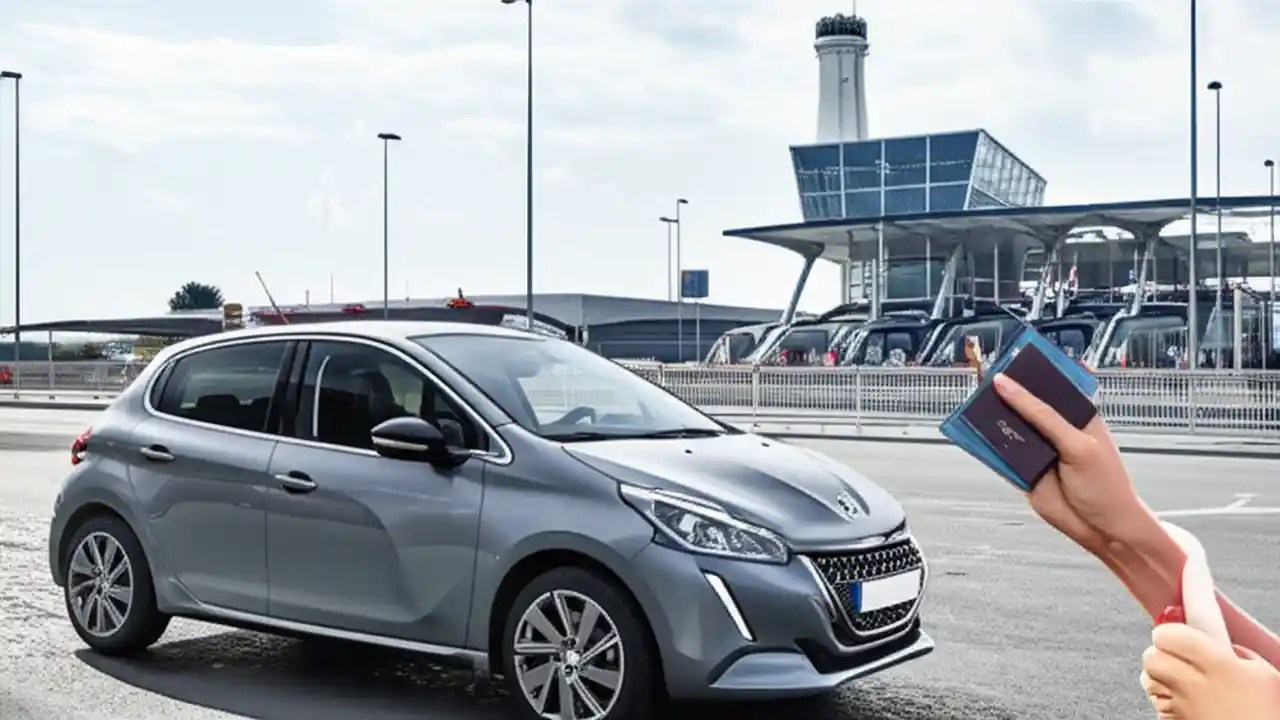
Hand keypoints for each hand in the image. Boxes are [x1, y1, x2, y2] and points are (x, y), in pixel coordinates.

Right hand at [992, 373, 1152, 544]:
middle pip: (1023, 402)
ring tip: (978, 404)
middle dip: (1006, 392)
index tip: (1014, 355)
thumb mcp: (1076, 444)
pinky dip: (987, 446)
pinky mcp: (1020, 469)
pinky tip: (977, 434)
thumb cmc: (1106, 486)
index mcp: (1076, 414)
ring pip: (1006, 426)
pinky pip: (998, 453)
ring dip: (993, 418)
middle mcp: (1054, 428)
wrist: (1102, 529)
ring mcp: (1036, 449)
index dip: (1034, 368)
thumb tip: (1010, 389)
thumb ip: (1042, 416)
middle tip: (987, 379)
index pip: (1052, 381)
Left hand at [1141, 623, 1279, 718]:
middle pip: (1151, 658)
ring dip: (1157, 676)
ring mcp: (1183, 708)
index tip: (1175, 634)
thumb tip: (1225, 647)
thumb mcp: (1264, 676)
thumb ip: (1239, 655)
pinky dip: (1165, 701)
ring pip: (1148, 682)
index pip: (1170, 636)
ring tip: (1177, 678)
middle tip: (1173, 655)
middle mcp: (1194, 686)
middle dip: (1158, 653)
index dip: (1168, 632)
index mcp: (1217, 666)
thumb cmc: (1269, 712)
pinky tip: (1184, 701)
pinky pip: (1159, 706)